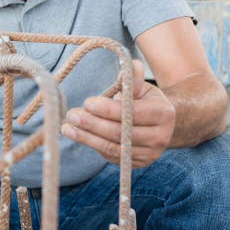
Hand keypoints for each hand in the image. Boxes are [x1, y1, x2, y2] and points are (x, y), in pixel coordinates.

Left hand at [60, 60, 175, 167]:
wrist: (159, 124)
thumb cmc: (145, 100)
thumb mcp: (143, 86)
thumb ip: (133, 77)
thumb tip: (124, 65)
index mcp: (163, 114)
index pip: (132, 114)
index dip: (108, 110)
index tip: (87, 102)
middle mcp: (160, 137)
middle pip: (120, 133)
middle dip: (93, 125)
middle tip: (71, 115)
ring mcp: (149, 154)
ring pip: (113, 148)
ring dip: (87, 138)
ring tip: (66, 128)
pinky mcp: (137, 164)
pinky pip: (112, 156)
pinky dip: (93, 145)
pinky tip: (78, 135)